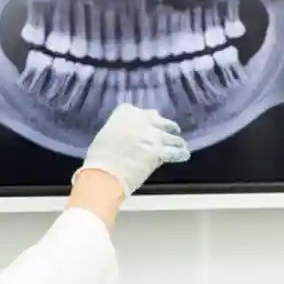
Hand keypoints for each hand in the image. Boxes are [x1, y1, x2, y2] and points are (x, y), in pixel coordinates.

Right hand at [72, 103, 189, 197]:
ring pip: (170, 136)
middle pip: (160, 121)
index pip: (143, 112)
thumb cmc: (99, 156)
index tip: (152, 123)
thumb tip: (132, 137)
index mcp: (125, 112)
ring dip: (176, 141)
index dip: (150, 119)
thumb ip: (122, 130)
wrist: (105, 171)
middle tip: (172, 130)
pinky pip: (175, 152)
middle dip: (167, 126)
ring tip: (181, 144)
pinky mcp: (160, 151)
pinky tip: (184, 155)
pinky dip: (180, 154)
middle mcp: (141, 119)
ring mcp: (153, 135)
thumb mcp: (107, 134)